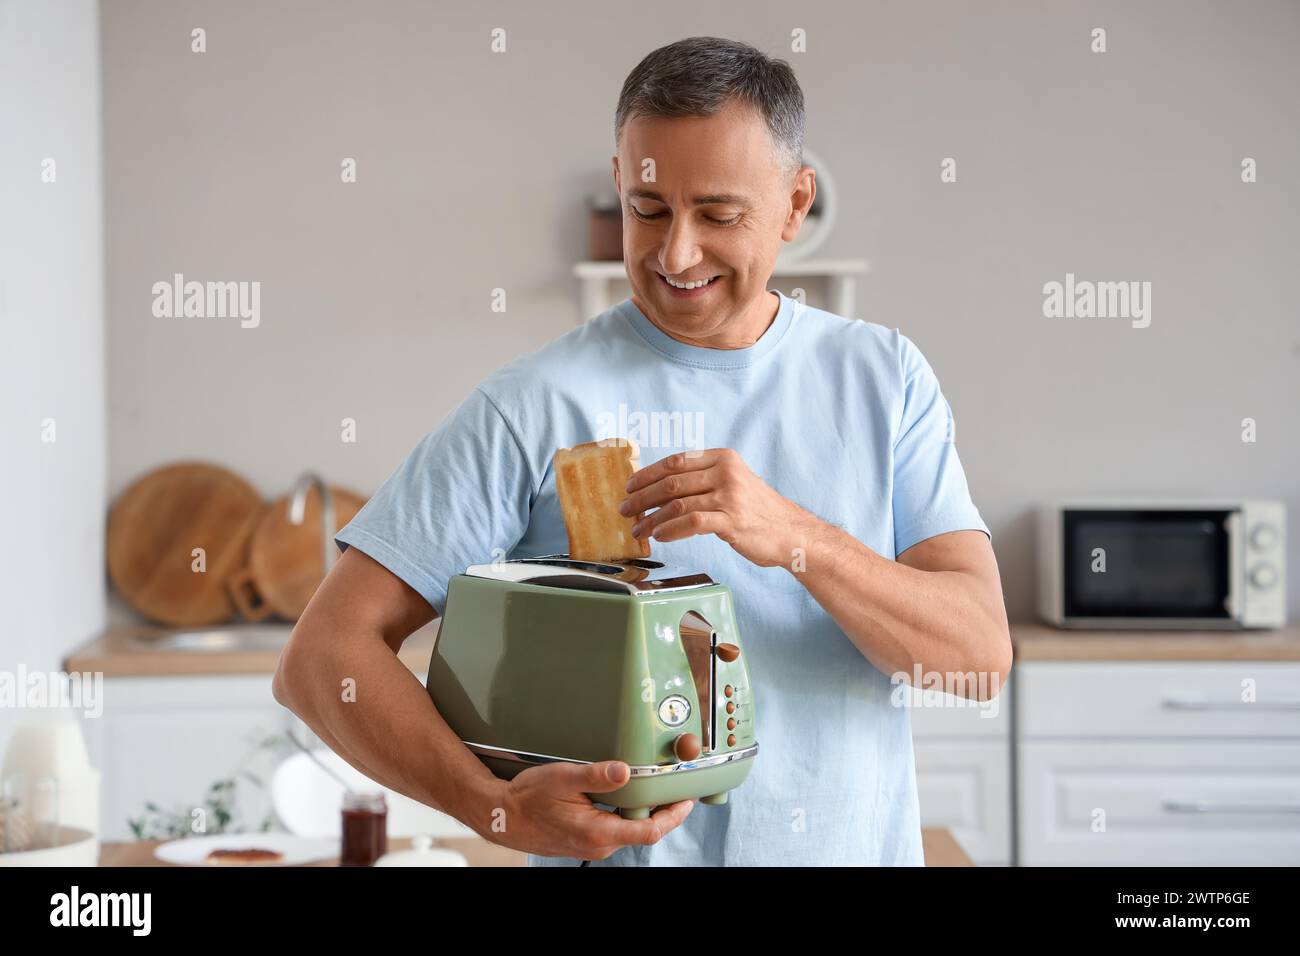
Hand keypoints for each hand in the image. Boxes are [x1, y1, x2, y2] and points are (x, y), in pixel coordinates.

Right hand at [483, 760, 693, 859]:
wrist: (501, 817)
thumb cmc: (527, 798)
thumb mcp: (562, 778)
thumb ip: (596, 775)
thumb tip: (626, 770)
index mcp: (598, 833)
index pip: (650, 831)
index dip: (674, 816)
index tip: (687, 799)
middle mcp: (599, 845)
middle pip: (644, 831)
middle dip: (663, 811)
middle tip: (675, 787)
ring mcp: (592, 846)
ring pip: (629, 830)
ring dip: (644, 812)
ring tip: (655, 789)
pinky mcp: (586, 841)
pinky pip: (616, 830)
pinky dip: (627, 815)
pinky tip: (626, 798)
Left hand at [620, 447, 818, 568]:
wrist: (789, 531)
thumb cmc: (756, 510)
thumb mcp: (732, 481)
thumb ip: (702, 479)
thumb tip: (659, 488)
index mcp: (722, 457)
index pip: (675, 461)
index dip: (647, 474)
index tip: (629, 486)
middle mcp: (725, 472)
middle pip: (671, 482)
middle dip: (642, 497)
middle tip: (625, 509)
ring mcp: (729, 496)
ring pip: (677, 505)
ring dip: (651, 518)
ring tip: (638, 528)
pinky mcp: (732, 521)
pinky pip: (691, 523)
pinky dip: (670, 529)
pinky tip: (659, 536)